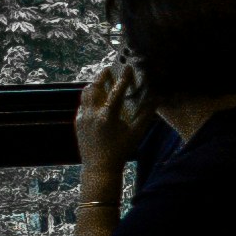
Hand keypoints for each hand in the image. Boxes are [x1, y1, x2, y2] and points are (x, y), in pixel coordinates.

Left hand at [69, 57, 141, 174]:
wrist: (99, 167)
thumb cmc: (120, 150)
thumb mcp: (136, 132)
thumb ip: (146, 114)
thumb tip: (157, 98)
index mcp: (107, 116)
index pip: (116, 91)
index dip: (123, 78)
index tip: (128, 68)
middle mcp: (92, 114)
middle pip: (94, 87)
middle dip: (101, 76)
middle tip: (109, 69)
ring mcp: (83, 117)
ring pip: (85, 94)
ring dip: (93, 85)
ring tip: (101, 81)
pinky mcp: (78, 122)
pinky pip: (83, 104)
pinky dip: (90, 98)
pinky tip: (96, 99)